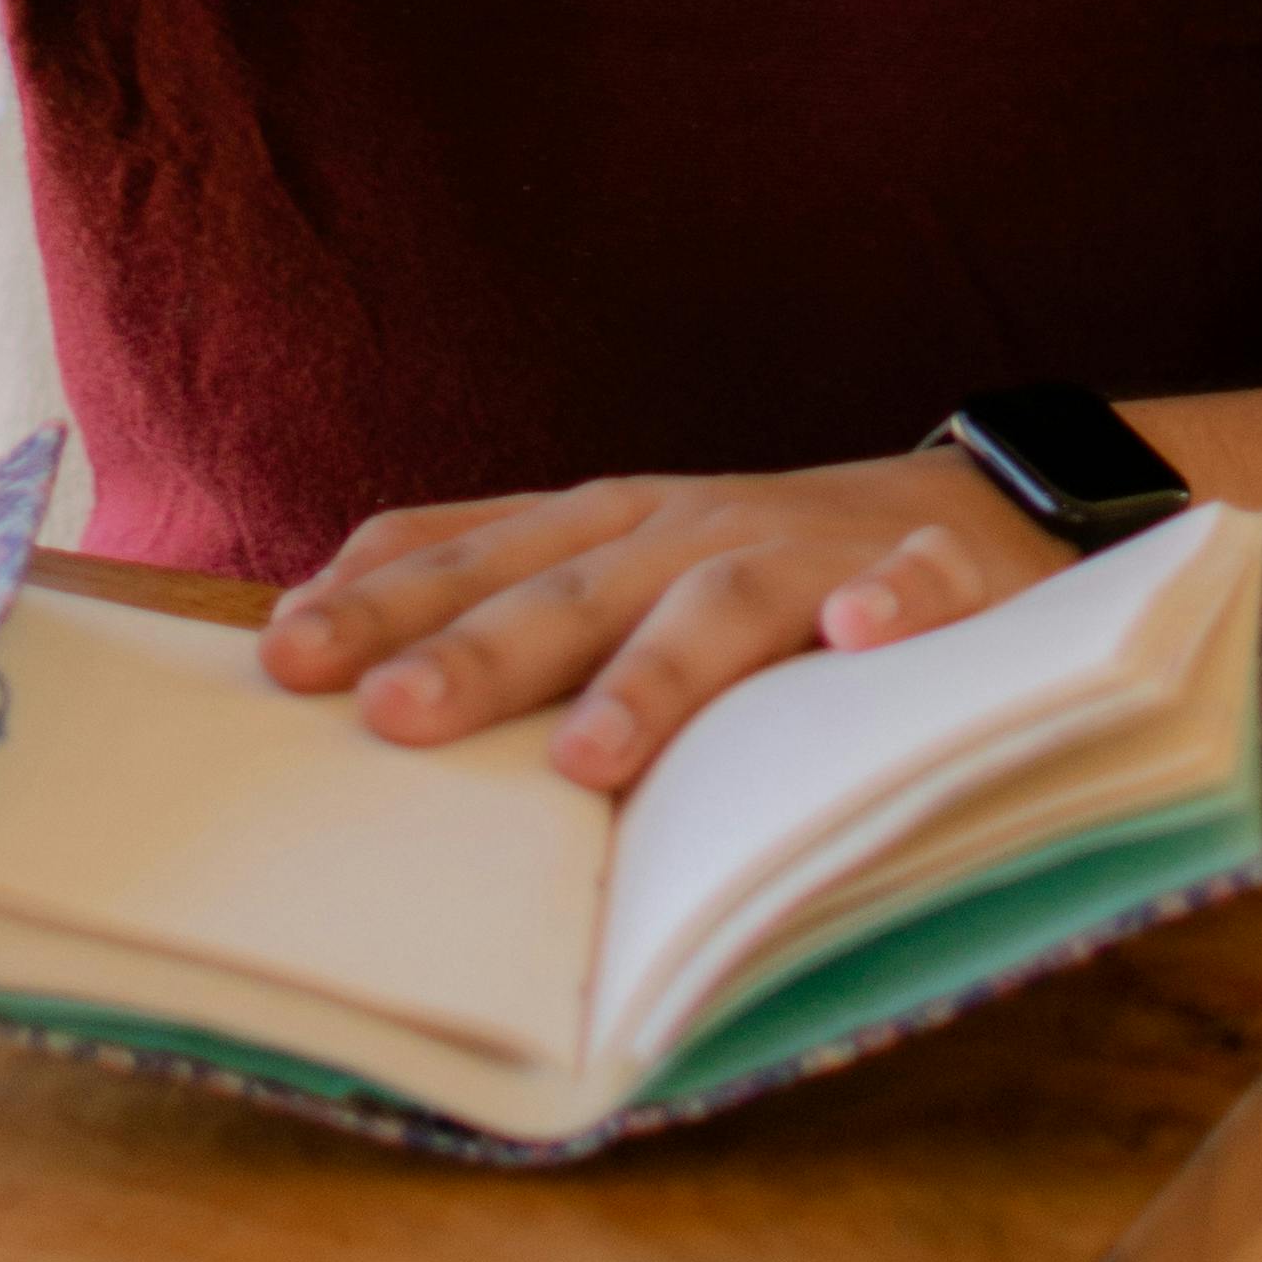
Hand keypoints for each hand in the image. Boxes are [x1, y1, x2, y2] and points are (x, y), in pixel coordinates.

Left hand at [259, 456, 1071, 792]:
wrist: (976, 506)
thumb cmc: (758, 563)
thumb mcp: (621, 559)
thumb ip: (501, 589)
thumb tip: (319, 637)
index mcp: (609, 527)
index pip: (474, 553)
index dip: (382, 598)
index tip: (285, 653)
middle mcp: (689, 529)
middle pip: (568, 589)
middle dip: (476, 651)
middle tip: (388, 715)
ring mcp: (808, 550)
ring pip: (719, 606)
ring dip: (655, 672)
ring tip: (590, 754)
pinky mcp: (933, 576)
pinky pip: (919, 586)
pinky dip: (890, 603)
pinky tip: (860, 634)